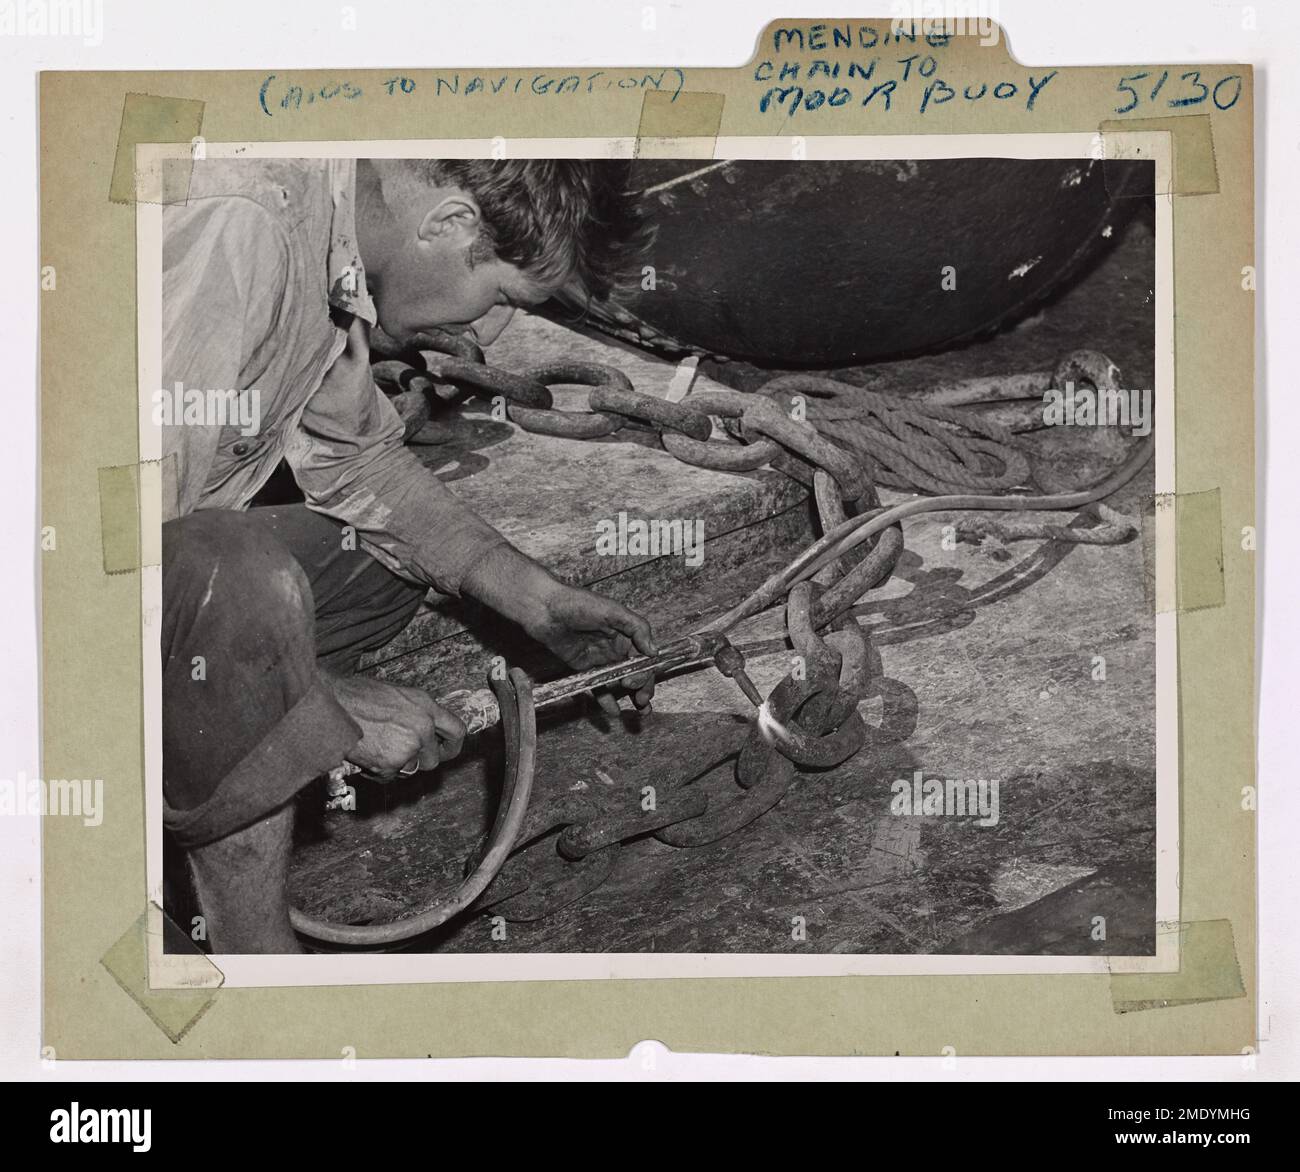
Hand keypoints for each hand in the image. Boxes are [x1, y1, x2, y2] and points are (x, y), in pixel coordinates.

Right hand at [325, 672, 464, 779]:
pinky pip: (391, 776)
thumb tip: (428, 731)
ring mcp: (407, 747)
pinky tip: (367, 753)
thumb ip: (418, 714)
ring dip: (397, 765)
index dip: (452, 745)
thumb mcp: (399, 695)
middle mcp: (422, 728)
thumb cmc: (358, 696)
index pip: (457, 731)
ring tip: (378, 746)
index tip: (445, 751)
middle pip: (434, 759)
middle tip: (400, 754)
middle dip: (419, 760)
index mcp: (426, 706)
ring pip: (411, 769)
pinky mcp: (390, 764)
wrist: (332, 704)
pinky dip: (379, 771)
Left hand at [529, 582, 657, 710]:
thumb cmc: (577, 603)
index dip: (643, 672)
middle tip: (643, 702)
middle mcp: (616, 647)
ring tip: (639, 711)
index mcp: (626, 633)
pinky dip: (606, 699)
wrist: (545, 610)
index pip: (643, 658)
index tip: (633, 682)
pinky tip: (613, 710)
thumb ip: (637, 628)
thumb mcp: (613, 611)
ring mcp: (600, 659)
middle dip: (643, 687)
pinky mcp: (584, 668)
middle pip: (635, 672)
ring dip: (631, 696)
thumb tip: (654, 651)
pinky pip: (598, 686)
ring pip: (620, 681)